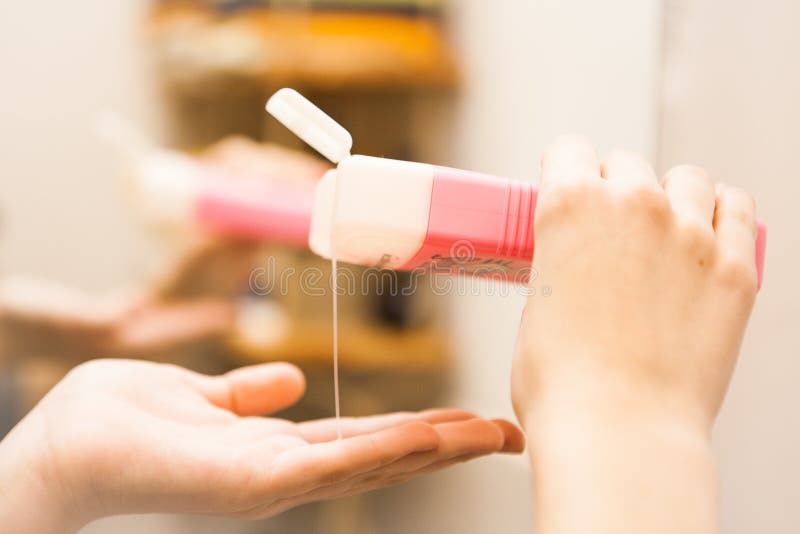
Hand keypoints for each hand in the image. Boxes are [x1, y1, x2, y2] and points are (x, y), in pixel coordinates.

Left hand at [0, 359, 522, 532]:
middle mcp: (285, 471)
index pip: (362, 438)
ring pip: (369, 464)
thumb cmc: (122, 419)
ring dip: (431, 450)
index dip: (417, 429)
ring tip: (486, 434)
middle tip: (507, 433)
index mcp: (275, 448)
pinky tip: (425, 437)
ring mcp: (273, 483)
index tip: (465, 419)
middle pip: (380, 457)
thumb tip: (288, 381)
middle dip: (445, 446)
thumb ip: (246, 396)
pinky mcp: (254, 484)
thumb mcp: (200, 397)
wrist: (66, 442)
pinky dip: (382, 451)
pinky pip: (330, 463)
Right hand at [512, 136, 758, 533]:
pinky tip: (707, 234)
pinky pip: (737, 207)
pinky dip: (721, 212)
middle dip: (615, 189)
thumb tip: (573, 263)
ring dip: (671, 196)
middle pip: (626, 164)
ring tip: (663, 231)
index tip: (571, 186)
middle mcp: (632, 204)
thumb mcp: (535, 307)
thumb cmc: (564, 384)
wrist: (618, 431)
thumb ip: (557, 265)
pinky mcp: (735, 267)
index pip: (570, 150)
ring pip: (686, 178)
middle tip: (611, 230)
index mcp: (568, 206)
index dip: (566, 170)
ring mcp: (690, 233)